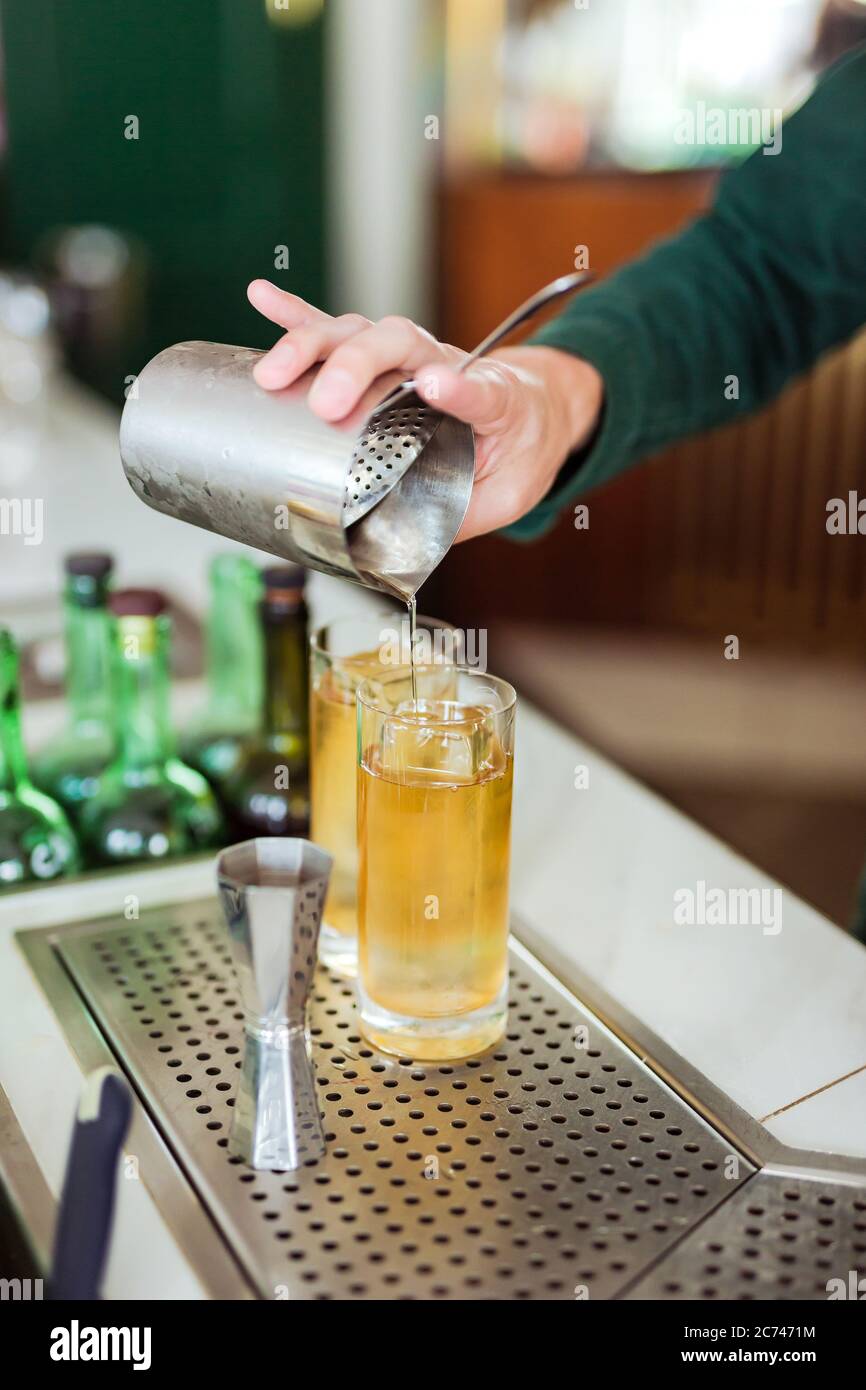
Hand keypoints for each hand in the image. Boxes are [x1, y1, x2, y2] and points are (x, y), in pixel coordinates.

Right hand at [247, 280, 602, 539]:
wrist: (535, 408)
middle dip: (356, 365)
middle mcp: (445, 365)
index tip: (431, 384)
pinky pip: (335, 328)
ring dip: (313, 344)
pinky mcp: (382, 359)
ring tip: (274, 373)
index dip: (458, 387)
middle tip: (327, 404)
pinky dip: (297, 312)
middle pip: (399, 342)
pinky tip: (262, 297)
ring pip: (360, 331)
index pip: (479, 389)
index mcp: (494, 401)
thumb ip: (467, 515)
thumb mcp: (512, 495)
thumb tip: (408, 544)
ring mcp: (409, 356)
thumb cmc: (520, 450)